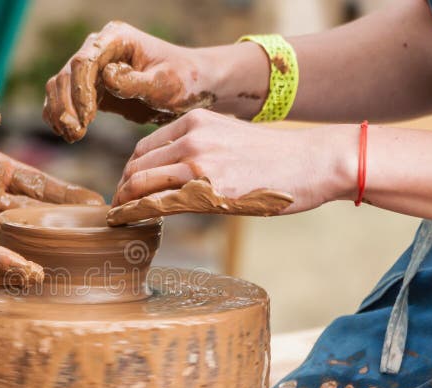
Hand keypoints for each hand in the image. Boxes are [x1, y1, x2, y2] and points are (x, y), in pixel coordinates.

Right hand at [43, 21, 217, 141]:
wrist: (189, 89)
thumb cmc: (182, 81)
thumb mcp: (164, 83)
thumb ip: (135, 81)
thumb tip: (107, 76)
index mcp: (117, 39)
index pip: (84, 61)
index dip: (80, 91)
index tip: (88, 118)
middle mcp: (99, 48)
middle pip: (67, 74)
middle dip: (66, 105)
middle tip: (74, 133)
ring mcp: (92, 67)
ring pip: (60, 86)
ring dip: (60, 112)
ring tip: (72, 137)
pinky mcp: (91, 87)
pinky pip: (64, 99)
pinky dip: (59, 115)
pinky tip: (67, 134)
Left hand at [107, 109, 354, 224]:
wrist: (313, 161)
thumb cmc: (276, 157)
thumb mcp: (229, 138)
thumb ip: (198, 150)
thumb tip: (172, 175)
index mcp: (195, 122)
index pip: (144, 148)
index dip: (129, 171)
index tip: (125, 188)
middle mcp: (192, 138)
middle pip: (137, 166)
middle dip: (122, 189)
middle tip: (117, 207)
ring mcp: (198, 162)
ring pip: (141, 183)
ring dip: (124, 203)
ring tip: (119, 217)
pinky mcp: (208, 190)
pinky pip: (160, 203)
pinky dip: (136, 213)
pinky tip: (128, 221)